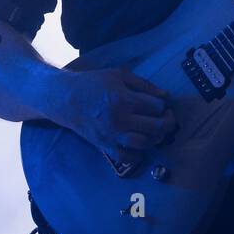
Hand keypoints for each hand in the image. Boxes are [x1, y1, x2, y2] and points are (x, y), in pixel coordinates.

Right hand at [42, 68, 176, 164]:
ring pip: (145, 144)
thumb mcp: (119, 75)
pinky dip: (138, 155)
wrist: (66, 99)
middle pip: (156, 127)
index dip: (164, 105)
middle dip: (167, 123)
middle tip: (167, 119)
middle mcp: (120, 119)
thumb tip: (165, 96)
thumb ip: (144, 85)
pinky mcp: (105, 146)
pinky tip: (140, 144)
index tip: (161, 104)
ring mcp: (112, 135)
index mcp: (124, 99)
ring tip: (155, 131)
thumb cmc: (93, 83)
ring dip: (155, 138)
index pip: (157, 107)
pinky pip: (127, 157)